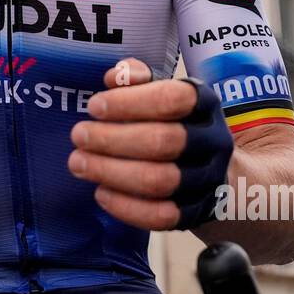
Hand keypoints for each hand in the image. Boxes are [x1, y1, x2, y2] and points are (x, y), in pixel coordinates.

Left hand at [68, 58, 234, 230]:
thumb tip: (116, 77)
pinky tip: (101, 193)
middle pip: (164, 141)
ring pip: (161, 180)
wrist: (215, 169)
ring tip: (79, 162)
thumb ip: (136, 78)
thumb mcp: (159, 92)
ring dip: (112, 172)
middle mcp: (213, 141)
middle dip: (113, 139)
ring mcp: (209, 179)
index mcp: (204, 103)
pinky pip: (162, 216)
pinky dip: (127, 207)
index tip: (94, 107)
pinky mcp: (197, 212)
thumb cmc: (173, 122)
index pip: (172, 98)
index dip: (129, 102)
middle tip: (79, 135)